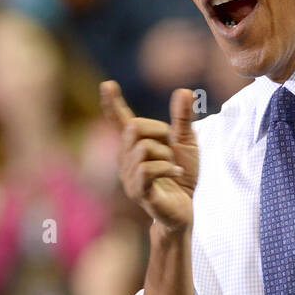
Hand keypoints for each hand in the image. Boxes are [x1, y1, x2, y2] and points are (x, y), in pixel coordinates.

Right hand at [99, 81, 197, 231]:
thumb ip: (183, 118)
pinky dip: (166, 168)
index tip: (107, 85)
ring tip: (173, 167)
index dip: (112, 103)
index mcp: (135, 144)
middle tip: (173, 150)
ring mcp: (128, 176)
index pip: (120, 120)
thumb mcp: (187, 142)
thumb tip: (185, 91)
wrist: (185, 209)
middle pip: (133, 128)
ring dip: (166, 155)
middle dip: (160, 133)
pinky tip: (176, 173)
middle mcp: (126, 159)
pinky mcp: (137, 192)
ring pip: (142, 149)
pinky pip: (146, 169)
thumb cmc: (182, 177)